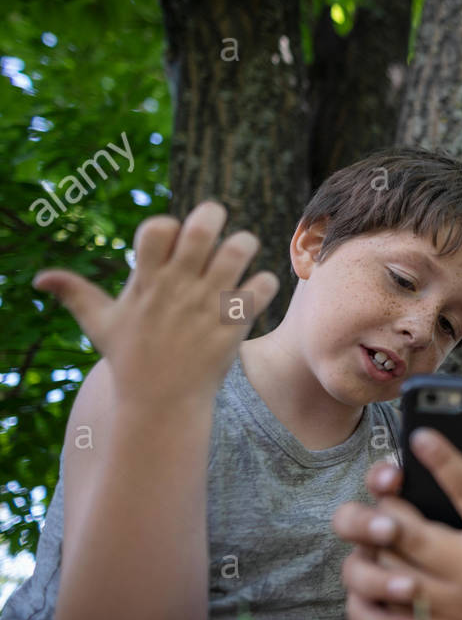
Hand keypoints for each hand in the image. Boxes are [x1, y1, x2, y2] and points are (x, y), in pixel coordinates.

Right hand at [33, 201, 278, 406]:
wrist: (161, 403)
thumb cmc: (130, 359)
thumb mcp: (99, 324)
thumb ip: (75, 294)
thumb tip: (40, 278)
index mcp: (146, 281)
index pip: (158, 229)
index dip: (169, 225)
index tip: (173, 239)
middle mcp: (178, 288)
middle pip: (201, 229)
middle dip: (213, 216)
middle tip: (217, 225)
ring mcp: (207, 305)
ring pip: (238, 251)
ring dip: (244, 244)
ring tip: (240, 253)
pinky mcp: (233, 324)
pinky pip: (260, 287)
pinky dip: (264, 283)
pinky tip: (255, 290)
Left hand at [333, 431, 461, 619]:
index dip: (443, 459)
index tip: (420, 434)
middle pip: (414, 533)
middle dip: (390, 507)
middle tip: (384, 486)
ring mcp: (461, 605)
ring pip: (398, 575)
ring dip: (381, 549)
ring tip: (377, 527)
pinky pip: (405, 615)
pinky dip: (386, 595)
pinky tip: (381, 573)